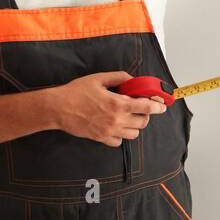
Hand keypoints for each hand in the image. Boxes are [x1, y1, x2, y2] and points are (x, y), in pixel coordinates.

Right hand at [49, 71, 168, 146]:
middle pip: (143, 122)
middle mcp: (116, 120)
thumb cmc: (76, 92)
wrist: (57, 108)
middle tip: (139, 108)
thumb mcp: (99, 78)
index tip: (162, 106)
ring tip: (127, 117)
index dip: (158, 106)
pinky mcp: (101, 138)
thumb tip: (132, 79)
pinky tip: (116, 126)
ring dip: (134, 125)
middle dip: (145, 114)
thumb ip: (119, 77)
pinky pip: (119, 142)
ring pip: (133, 134)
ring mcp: (109, 131)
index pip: (146, 107)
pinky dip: (121, 135)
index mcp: (118, 104)